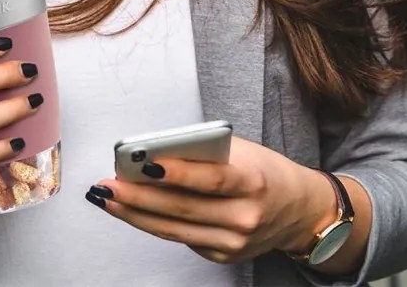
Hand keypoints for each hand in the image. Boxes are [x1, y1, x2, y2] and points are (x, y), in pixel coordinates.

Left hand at [86, 136, 335, 264]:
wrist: (298, 209)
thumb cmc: (264, 170)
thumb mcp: (243, 151)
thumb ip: (204, 152)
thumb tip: (154, 153)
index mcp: (254, 182)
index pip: (211, 178)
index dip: (178, 171)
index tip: (145, 162)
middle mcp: (245, 217)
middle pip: (183, 208)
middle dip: (139, 195)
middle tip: (108, 182)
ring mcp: (234, 242)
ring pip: (174, 229)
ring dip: (135, 213)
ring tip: (108, 197)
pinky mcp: (223, 256)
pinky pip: (180, 238)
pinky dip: (153, 224)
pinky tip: (131, 210)